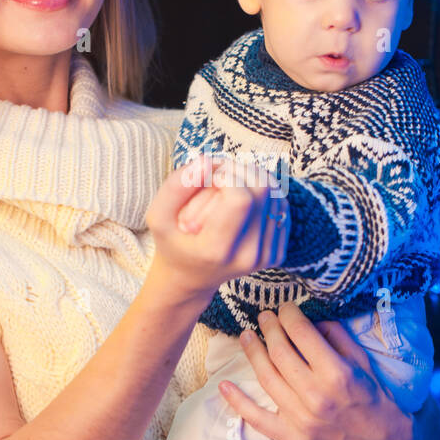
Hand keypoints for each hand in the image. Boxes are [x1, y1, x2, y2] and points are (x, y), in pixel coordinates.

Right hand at [145, 154, 289, 303]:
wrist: (191, 278)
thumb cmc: (173, 243)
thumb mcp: (158, 216)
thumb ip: (176, 186)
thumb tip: (208, 161)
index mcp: (216, 250)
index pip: (239, 198)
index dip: (226, 175)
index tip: (210, 177)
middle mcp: (246, 256)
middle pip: (262, 190)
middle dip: (241, 171)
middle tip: (219, 176)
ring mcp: (266, 256)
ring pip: (276, 193)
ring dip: (252, 180)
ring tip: (228, 188)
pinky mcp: (277, 252)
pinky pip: (282, 206)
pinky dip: (264, 194)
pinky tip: (243, 200)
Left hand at [218, 302, 420, 439]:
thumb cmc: (374, 399)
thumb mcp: (362, 363)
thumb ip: (338, 338)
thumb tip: (312, 321)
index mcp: (337, 374)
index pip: (303, 334)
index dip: (289, 315)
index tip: (284, 307)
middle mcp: (316, 395)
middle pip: (280, 353)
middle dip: (269, 329)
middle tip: (263, 316)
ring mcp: (301, 419)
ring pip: (267, 378)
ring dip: (253, 353)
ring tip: (246, 336)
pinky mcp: (292, 438)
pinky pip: (258, 419)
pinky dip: (238, 402)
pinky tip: (224, 385)